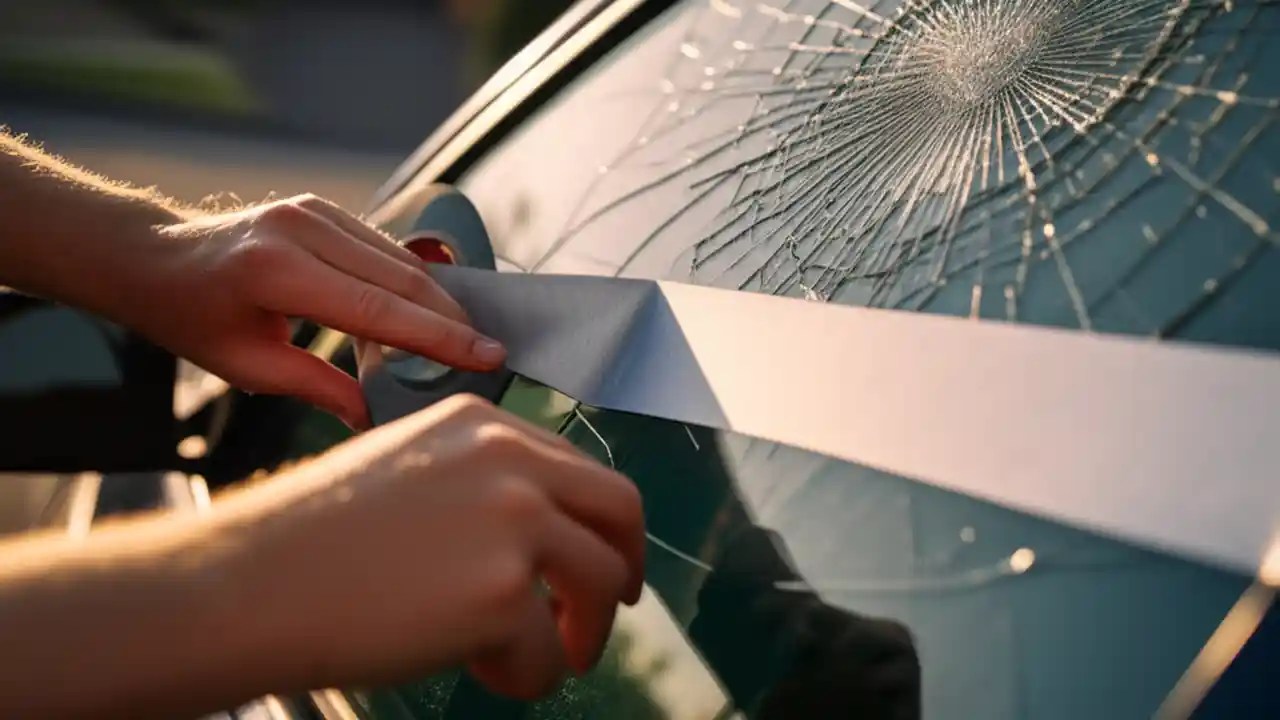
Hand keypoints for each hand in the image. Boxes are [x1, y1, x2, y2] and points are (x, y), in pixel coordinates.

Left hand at [136, 194, 504, 428]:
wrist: (155, 256)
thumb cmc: (191, 316)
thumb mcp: (245, 366)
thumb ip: (316, 388)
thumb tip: (374, 417)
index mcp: (276, 271)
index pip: (380, 309)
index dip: (439, 337)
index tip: (486, 357)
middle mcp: (301, 229)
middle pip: (403, 278)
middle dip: (452, 319)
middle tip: (487, 355)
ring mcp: (316, 210)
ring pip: (401, 259)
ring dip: (438, 301)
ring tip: (464, 340)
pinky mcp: (324, 207)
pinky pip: (385, 248)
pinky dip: (412, 282)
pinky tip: (428, 312)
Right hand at [225, 394, 645, 699]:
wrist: (247, 584)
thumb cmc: (311, 541)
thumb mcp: (408, 470)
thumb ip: (483, 484)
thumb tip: (546, 534)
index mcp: (483, 424)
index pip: (582, 470)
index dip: (604, 523)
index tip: (606, 556)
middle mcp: (509, 461)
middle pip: (619, 511)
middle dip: (624, 566)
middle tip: (615, 605)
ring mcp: (512, 523)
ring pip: (600, 584)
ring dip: (581, 632)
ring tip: (546, 657)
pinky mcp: (503, 593)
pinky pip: (547, 653)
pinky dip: (526, 676)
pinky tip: (483, 671)